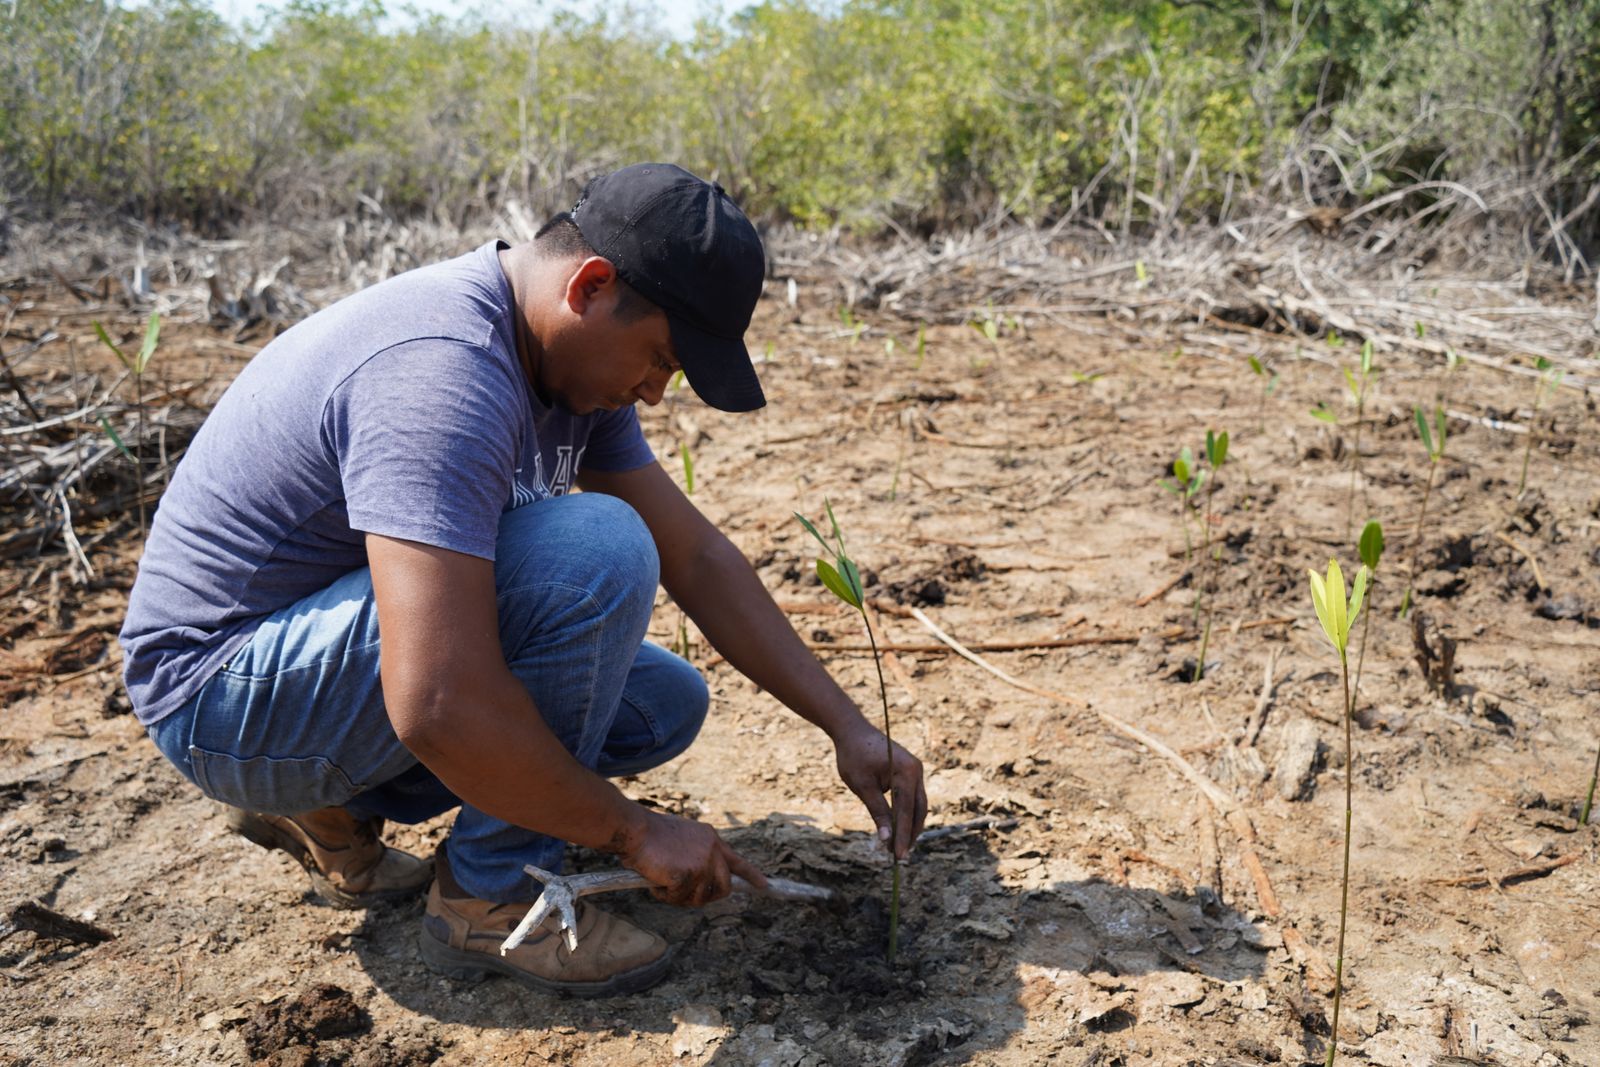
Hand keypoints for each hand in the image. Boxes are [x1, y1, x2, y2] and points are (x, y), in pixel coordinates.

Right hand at [617, 809, 767, 906]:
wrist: (634, 829)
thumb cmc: (649, 834)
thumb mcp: (683, 839)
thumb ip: (696, 856)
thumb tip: (700, 882)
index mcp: (712, 839)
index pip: (738, 862)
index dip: (752, 876)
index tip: (765, 886)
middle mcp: (712, 851)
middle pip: (723, 887)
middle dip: (707, 897)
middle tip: (685, 895)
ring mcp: (702, 864)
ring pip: (698, 898)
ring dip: (678, 896)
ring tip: (662, 882)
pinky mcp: (687, 876)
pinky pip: (677, 898)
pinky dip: (663, 895)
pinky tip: (654, 881)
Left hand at [834, 721, 926, 859]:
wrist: (852, 731)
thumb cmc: (853, 756)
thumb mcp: (862, 786)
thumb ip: (877, 812)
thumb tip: (886, 839)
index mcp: (905, 771)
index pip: (905, 811)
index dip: (903, 835)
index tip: (899, 856)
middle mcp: (916, 770)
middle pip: (918, 810)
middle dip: (910, 834)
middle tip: (900, 857)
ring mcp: (915, 770)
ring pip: (917, 805)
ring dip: (910, 826)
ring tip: (899, 847)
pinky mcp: (910, 772)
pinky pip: (912, 797)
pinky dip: (906, 814)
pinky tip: (899, 829)